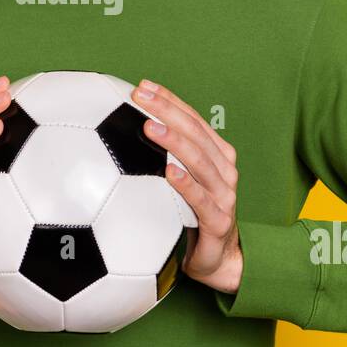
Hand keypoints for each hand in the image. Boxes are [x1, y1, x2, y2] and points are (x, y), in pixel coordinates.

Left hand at [131, 79, 242, 294]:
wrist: (216, 260)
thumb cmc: (193, 215)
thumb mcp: (181, 183)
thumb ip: (162, 158)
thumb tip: (122, 132)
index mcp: (216, 155)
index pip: (192, 119)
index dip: (170, 100)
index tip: (143, 86)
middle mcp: (224, 170)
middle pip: (196, 133)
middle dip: (168, 111)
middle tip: (141, 96)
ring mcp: (224, 194)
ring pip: (200, 161)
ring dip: (175, 142)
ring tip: (150, 127)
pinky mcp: (219, 220)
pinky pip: (201, 200)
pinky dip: (186, 185)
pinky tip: (169, 173)